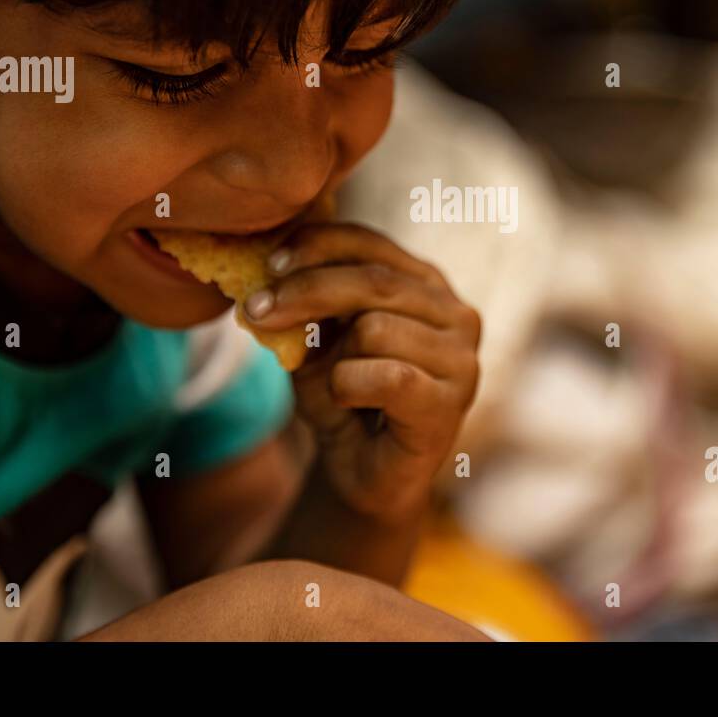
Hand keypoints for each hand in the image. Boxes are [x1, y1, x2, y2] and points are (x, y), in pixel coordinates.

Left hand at [241, 223, 480, 519]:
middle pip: (371, 282)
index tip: (269, 265)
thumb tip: (273, 273)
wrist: (364, 473)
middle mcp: (455, 312)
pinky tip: (349, 403)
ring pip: (375, 329)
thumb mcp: (316, 341)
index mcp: (426, 284)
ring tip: (336, 385)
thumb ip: (307, 304)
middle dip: (305, 293)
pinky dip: (349, 388)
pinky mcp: (451, 403)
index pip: (370, 244)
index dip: (316, 246)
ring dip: (335, 360)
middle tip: (255, 312)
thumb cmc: (344, 397)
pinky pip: (385, 376)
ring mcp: (461, 358)